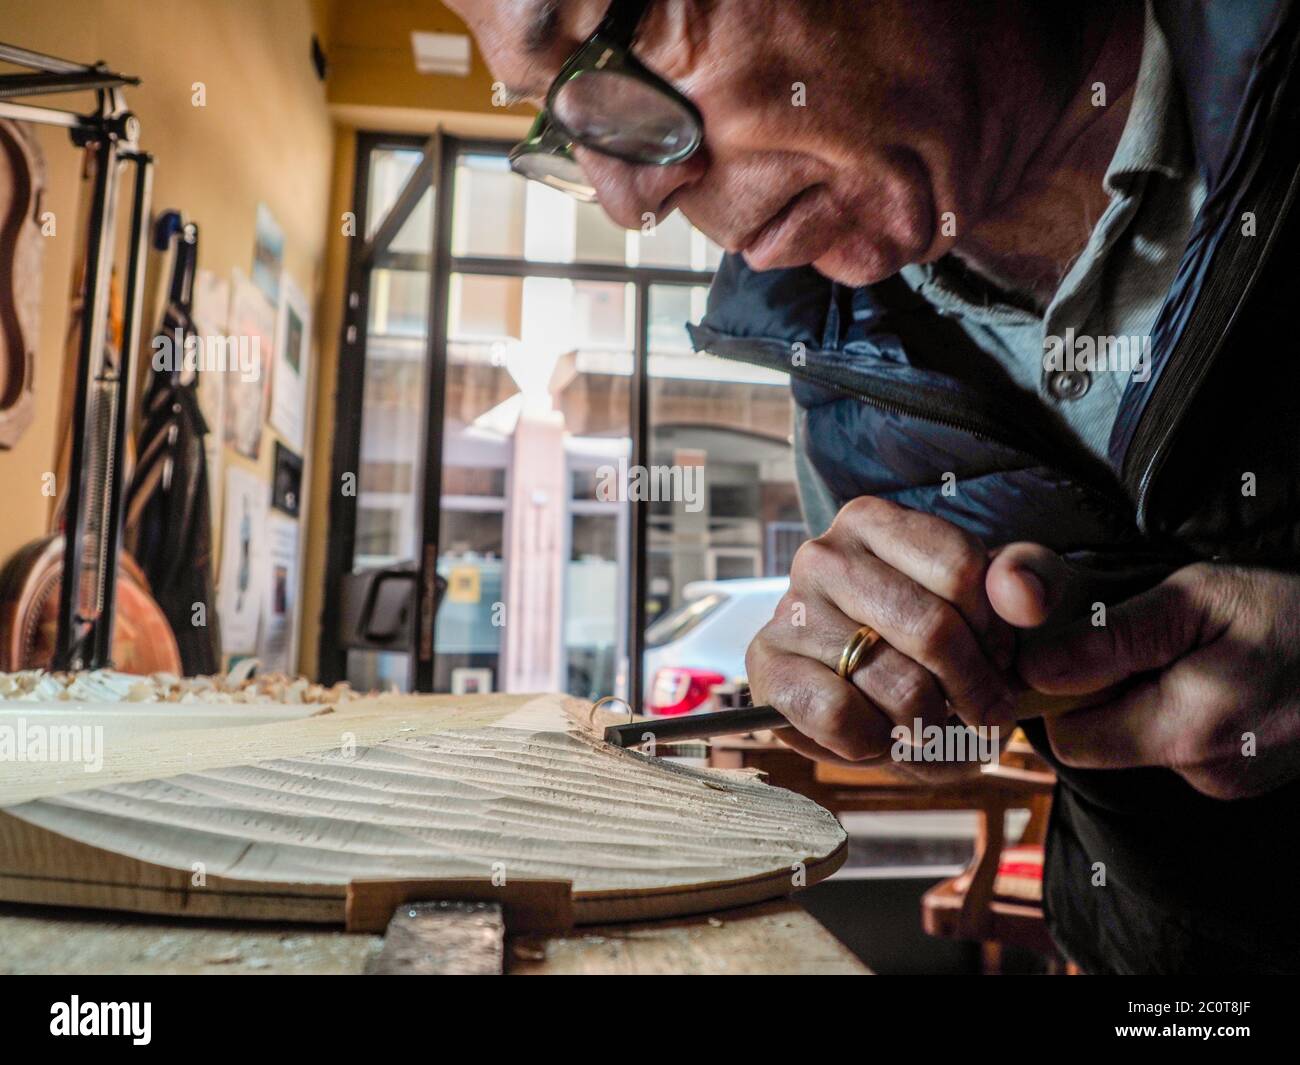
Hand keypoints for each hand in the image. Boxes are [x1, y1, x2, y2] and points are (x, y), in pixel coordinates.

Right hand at [746, 496, 1018, 764]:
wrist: (870, 698)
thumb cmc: (939, 643)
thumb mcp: (999, 600)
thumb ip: (1030, 580)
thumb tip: (1023, 600)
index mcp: (873, 522)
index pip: (961, 570)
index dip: (996, 632)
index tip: (997, 658)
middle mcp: (822, 555)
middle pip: (932, 630)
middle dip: (973, 689)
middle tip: (982, 713)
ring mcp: (788, 611)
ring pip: (896, 684)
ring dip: (932, 729)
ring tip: (933, 730)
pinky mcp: (766, 667)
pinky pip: (839, 716)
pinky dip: (874, 744)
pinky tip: (878, 736)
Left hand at [1008, 558, 1299, 799]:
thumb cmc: (1296, 610)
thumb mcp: (1200, 598)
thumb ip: (1113, 636)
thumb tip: (1035, 667)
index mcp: (1188, 731)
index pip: (1069, 738)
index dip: (1060, 692)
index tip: (1080, 645)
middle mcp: (1205, 773)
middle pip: (1100, 742)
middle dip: (1099, 693)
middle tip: (1137, 637)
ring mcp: (1227, 782)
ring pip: (1137, 741)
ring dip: (1140, 698)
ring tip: (1189, 651)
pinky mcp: (1243, 778)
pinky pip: (1177, 745)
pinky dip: (1176, 709)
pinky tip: (1213, 673)